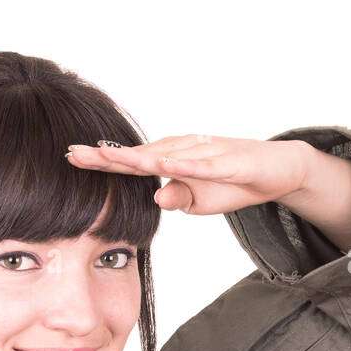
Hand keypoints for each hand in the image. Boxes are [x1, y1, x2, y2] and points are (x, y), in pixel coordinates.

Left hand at [64, 134, 311, 215]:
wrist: (278, 169)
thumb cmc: (236, 181)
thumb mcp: (202, 200)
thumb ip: (178, 199)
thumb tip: (155, 199)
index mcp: (174, 159)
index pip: (132, 161)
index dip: (103, 160)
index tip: (72, 158)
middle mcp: (184, 149)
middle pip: (140, 153)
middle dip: (107, 154)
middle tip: (73, 153)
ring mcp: (205, 152)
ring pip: (165, 155)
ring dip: (134, 157)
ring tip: (104, 158)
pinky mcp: (227, 160)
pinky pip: (201, 164)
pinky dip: (181, 164)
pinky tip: (161, 165)